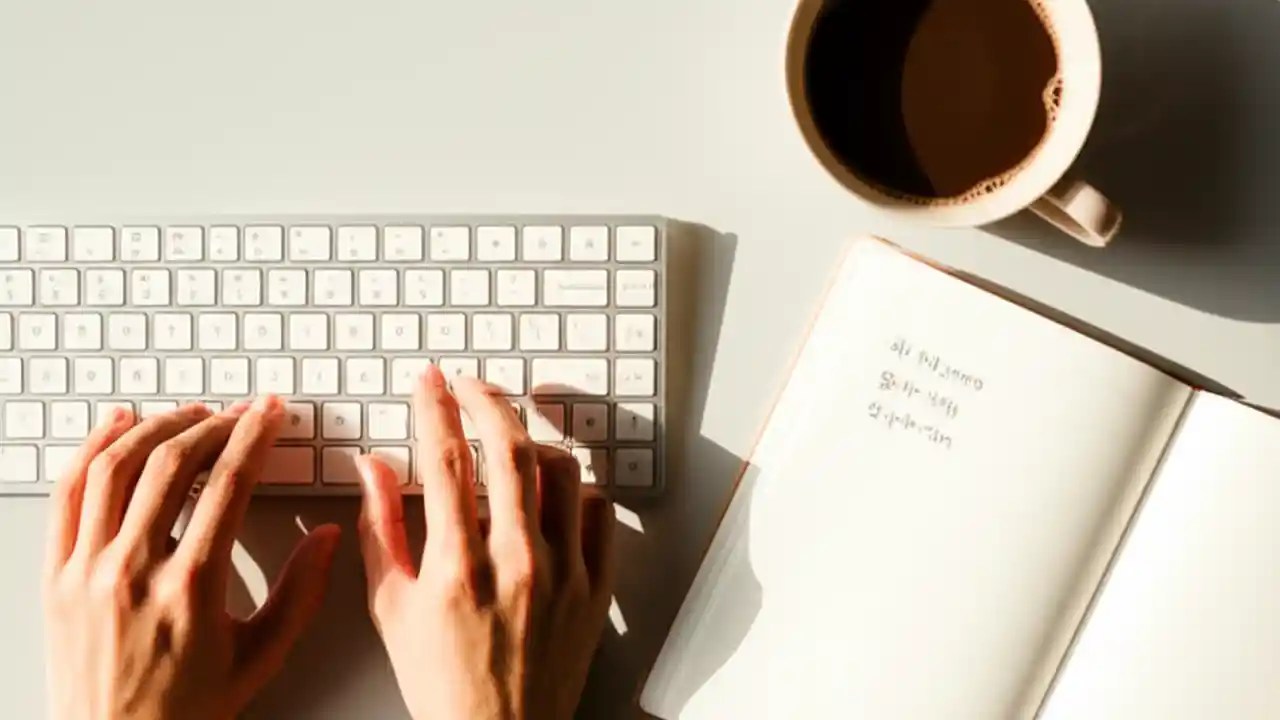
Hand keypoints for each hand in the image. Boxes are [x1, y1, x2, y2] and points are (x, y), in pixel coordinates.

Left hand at [43, 398, 340, 719]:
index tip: (270, 414)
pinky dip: (92, 451)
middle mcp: (132, 571)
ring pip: (116, 467)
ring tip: (189, 416)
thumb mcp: (261, 657)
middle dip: (214, 424)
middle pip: (172, 463)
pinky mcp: (56, 576)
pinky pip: (68, 494)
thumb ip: (300, 593)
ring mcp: (86, 570)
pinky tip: (115, 430)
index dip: (254, 436)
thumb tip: (329, 538)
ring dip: (157, 428)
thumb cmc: (184, 711)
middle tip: (240, 414)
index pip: (228, 483)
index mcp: (191, 589)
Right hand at [358, 368, 616, 719]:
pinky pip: (600, 513)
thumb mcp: (390, 607)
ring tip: (510, 439)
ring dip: (533, 442)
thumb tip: (373, 466)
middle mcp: (516, 564)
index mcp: (457, 568)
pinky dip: (578, 491)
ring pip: (562, 472)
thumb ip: (381, 529)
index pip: (445, 459)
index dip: (434, 406)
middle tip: (471, 385)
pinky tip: (553, 493)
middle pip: (509, 448)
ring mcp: (565, 574)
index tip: (430, 382)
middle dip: (487, 399)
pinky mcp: (597, 588)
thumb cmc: (441, 681)